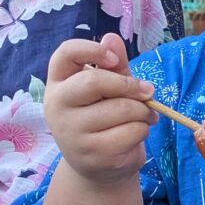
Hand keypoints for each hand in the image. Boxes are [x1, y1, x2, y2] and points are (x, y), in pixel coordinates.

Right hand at [43, 34, 153, 187]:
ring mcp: (71, 132)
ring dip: (143, 111)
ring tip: (144, 116)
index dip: (92, 50)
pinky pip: (130, 132)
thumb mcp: (110, 89)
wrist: (99, 167)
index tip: (114, 60)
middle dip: (130, 85)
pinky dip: (143, 130)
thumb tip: (112, 37)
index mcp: (58, 83)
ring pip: (121, 109)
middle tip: (148, 91)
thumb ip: (112, 66)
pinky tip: (136, 134)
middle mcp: (57, 106)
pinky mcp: (92, 154)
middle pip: (95, 82)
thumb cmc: (105, 119)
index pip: (65, 53)